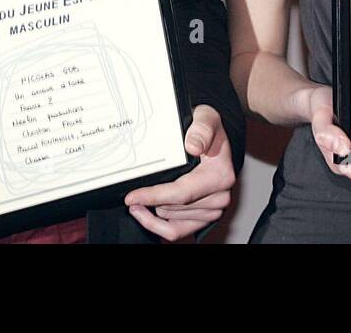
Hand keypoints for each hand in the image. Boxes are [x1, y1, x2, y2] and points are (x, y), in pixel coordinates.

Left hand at [123, 104, 233, 241]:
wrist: (214, 138)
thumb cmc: (208, 129)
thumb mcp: (205, 118)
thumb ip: (201, 129)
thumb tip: (193, 146)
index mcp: (220, 175)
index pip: (182, 193)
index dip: (154, 196)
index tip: (132, 197)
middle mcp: (219, 196)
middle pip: (173, 208)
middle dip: (150, 202)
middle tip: (130, 196)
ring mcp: (213, 210)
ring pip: (172, 220)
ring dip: (154, 211)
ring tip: (138, 200)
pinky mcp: (204, 217)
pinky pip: (178, 231)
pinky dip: (159, 227)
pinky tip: (145, 215)